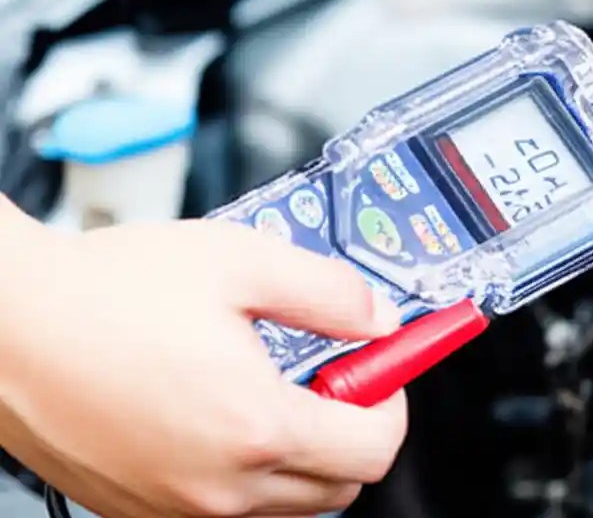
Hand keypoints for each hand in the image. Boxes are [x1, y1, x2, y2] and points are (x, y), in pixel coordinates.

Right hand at [0, 205, 406, 516]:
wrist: (5, 324)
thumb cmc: (104, 292)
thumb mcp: (243, 261)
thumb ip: (331, 295)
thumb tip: (380, 321)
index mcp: (256, 427)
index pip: (375, 448)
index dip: (393, 399)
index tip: (382, 366)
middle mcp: (220, 486)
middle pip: (339, 487)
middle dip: (354, 428)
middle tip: (329, 371)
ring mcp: (177, 507)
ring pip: (285, 504)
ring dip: (303, 453)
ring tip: (268, 384)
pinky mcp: (139, 510)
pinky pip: (225, 506)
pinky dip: (246, 469)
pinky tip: (217, 409)